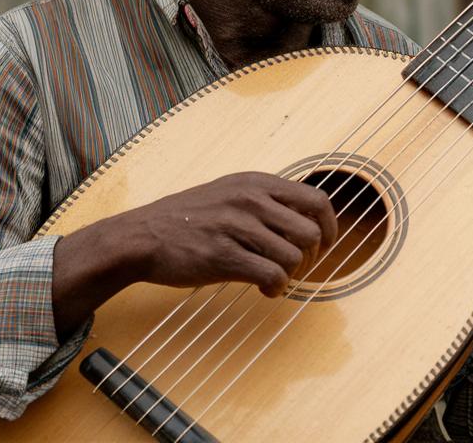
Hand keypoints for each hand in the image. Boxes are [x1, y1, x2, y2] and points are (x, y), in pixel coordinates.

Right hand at [117, 172, 337, 296]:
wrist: (141, 237)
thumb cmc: (187, 219)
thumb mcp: (230, 192)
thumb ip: (265, 199)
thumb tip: (306, 217)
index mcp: (256, 182)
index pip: (318, 200)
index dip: (331, 227)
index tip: (324, 246)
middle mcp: (250, 199)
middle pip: (312, 232)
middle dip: (313, 257)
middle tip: (298, 268)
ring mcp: (237, 226)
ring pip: (294, 256)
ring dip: (291, 276)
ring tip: (274, 279)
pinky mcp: (224, 256)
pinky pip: (272, 275)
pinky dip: (276, 289)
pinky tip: (264, 290)